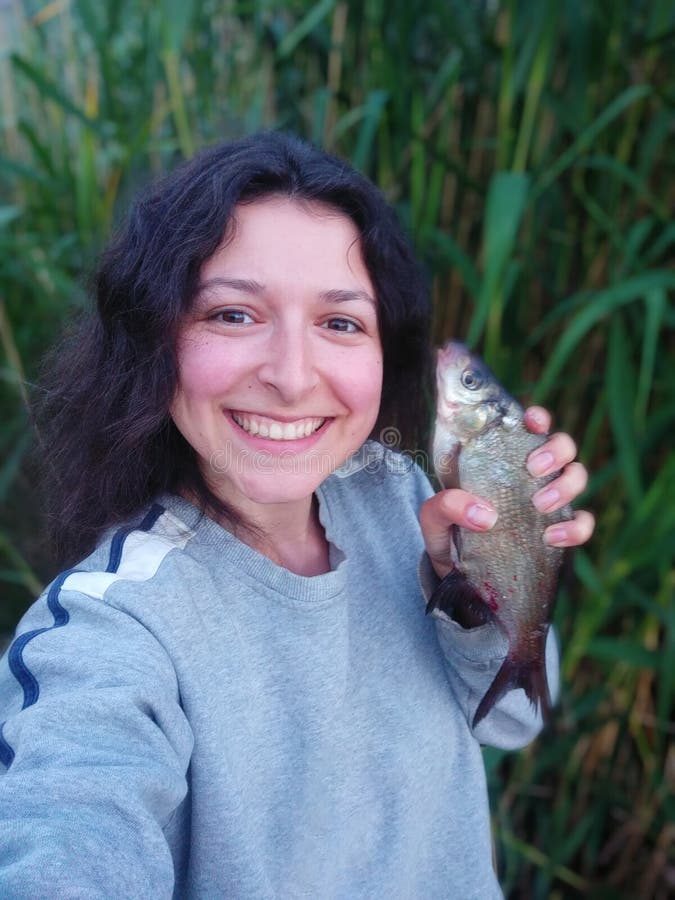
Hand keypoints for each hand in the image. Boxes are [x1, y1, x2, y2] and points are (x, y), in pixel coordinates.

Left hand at [419, 406, 594, 580]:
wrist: (454, 570)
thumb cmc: (446, 529)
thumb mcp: (433, 516)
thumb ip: (445, 506)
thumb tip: (485, 515)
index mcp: (503, 457)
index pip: (529, 426)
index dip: (538, 418)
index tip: (532, 421)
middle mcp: (532, 473)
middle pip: (564, 445)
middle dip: (556, 450)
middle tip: (533, 468)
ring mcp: (548, 499)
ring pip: (578, 476)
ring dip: (565, 485)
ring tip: (539, 504)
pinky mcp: (558, 530)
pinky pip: (583, 523)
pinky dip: (576, 528)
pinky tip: (551, 538)